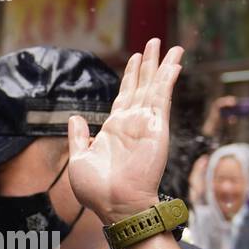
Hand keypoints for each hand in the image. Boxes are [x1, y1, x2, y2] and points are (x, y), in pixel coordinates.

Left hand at [68, 38, 183, 223]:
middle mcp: (132, 123)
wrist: (115, 206)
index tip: (135, 58)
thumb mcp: (79, 159)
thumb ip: (78, 136)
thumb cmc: (97, 191)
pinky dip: (168, 80)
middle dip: (148, 64)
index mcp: (114, 129)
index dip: (130, 76)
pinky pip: (162, 98)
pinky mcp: (157, 128)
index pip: (125, 96)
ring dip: (162, 66)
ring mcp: (145, 124)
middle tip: (154, 42)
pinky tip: (173, 63)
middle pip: (142, 85)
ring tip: (169, 46)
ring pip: (155, 87)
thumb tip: (75, 118)